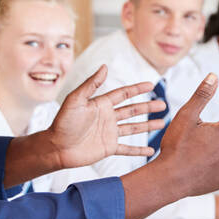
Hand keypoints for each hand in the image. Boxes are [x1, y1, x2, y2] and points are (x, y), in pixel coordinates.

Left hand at [45, 65, 165, 167]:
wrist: (56, 147)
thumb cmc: (62, 123)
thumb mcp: (76, 100)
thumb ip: (91, 84)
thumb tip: (104, 66)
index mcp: (101, 104)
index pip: (123, 94)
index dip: (137, 89)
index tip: (151, 85)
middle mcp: (108, 117)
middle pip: (133, 110)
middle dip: (148, 107)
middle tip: (163, 105)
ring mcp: (110, 133)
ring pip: (134, 128)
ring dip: (148, 125)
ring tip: (162, 123)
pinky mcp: (108, 148)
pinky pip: (127, 149)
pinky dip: (139, 151)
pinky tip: (151, 151)